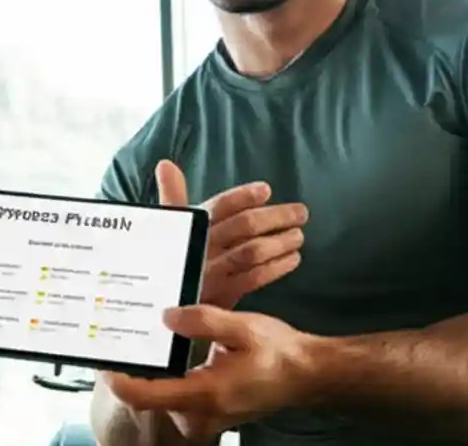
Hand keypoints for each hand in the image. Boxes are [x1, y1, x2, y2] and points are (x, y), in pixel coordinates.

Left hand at [103, 305, 315, 441]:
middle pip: (149, 399)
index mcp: (205, 393)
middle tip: (118, 338)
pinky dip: (167, 380)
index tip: (104, 355)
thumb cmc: (277, 351)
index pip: (145, 396)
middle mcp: (201, 413)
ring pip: (162, 400)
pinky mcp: (211, 414)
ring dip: (149, 376)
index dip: (118, 379)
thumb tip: (165, 316)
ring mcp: (206, 418)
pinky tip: (165, 353)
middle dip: (132, 372)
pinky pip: (178, 400)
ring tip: (137, 341)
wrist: (307, 375)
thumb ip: (203, 321)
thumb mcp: (242, 328)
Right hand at [156, 160, 306, 309]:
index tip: (267, 190)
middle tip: (301, 213)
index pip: (219, 206)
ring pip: (253, 251)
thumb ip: (174, 195)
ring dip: (280, 242)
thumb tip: (165, 163)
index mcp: (191, 226)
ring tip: (299, 236)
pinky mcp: (222, 296)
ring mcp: (212, 273)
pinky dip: (277, 267)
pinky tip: (293, 259)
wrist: (166, 305)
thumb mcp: (171, 227)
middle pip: (244, 226)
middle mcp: (201, 247)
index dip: (243, 196)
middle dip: (276, 217)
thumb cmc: (173, 257)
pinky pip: (255, 278)